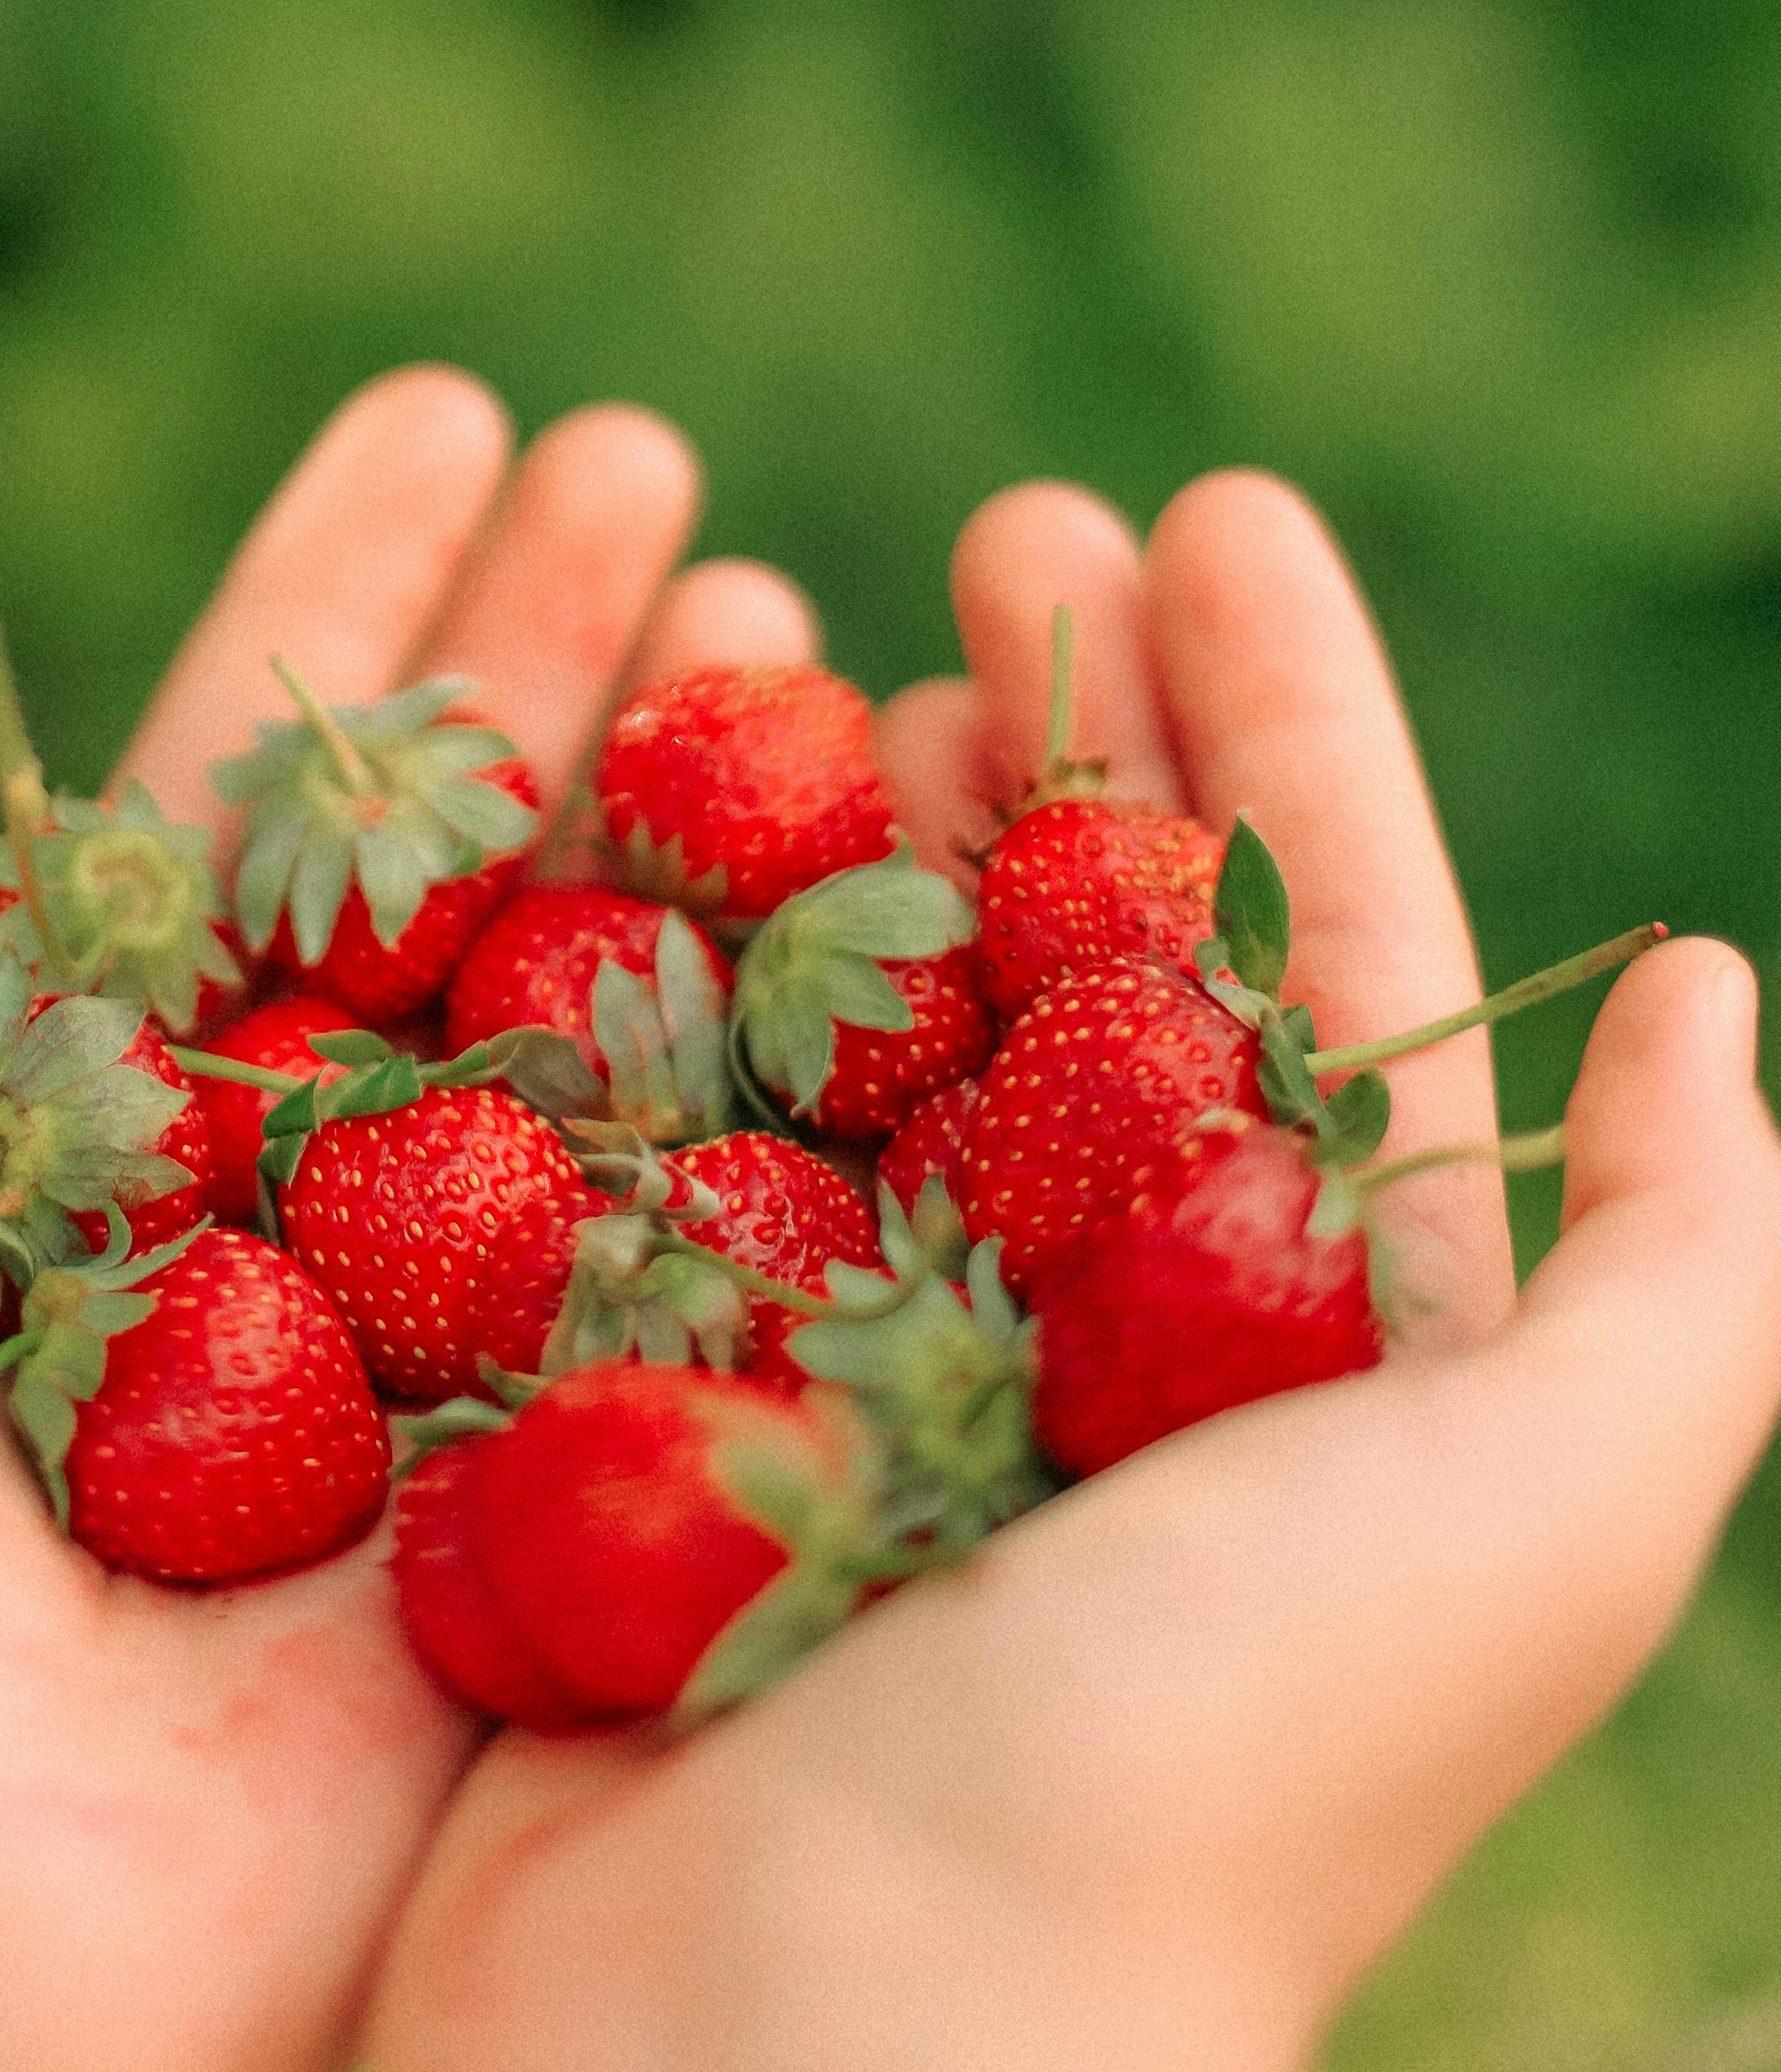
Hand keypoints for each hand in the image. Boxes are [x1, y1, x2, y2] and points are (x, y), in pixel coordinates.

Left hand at [0, 369, 813, 2071]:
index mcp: (99, 1139)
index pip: (255, 810)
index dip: (346, 613)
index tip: (450, 420)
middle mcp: (295, 1217)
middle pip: (455, 872)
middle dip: (549, 659)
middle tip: (646, 454)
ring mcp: (454, 1341)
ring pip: (608, 1006)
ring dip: (694, 792)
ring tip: (770, 574)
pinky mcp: (583, 1485)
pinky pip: (719, 1232)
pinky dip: (810, 1044)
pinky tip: (885, 842)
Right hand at [362, 472, 1780, 2071]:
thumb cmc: (1194, 1782)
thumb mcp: (1539, 1529)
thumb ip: (1683, 1281)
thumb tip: (1709, 989)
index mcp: (1289, 1358)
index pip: (1304, 960)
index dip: (1277, 726)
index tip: (1207, 515)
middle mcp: (1077, 1349)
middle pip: (1076, 947)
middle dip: (1063, 719)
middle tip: (1013, 515)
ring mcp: (841, 1361)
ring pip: (859, 998)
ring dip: (849, 792)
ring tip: (815, 616)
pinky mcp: (636, 1396)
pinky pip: (648, 1109)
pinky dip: (647, 943)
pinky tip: (625, 796)